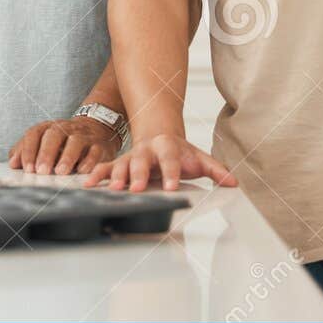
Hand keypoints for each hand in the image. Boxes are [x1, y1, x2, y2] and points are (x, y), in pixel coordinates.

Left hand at [9, 117, 121, 175]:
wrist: (95, 128)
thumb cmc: (63, 140)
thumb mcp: (42, 142)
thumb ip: (25, 150)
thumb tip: (13, 163)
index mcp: (48, 127)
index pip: (35, 134)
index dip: (29, 150)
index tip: (27, 168)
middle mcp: (65, 128)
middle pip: (54, 135)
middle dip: (46, 153)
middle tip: (41, 171)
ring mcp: (83, 136)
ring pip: (75, 142)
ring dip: (67, 157)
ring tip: (60, 172)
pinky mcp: (99, 145)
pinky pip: (95, 151)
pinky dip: (89, 161)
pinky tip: (81, 171)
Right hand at [83, 132, 237, 191]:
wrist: (158, 133)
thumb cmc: (179, 151)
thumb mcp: (199, 158)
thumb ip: (216, 170)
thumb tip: (234, 182)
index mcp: (167, 147)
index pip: (170, 160)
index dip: (171, 173)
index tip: (172, 188)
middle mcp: (146, 151)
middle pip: (141, 162)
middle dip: (139, 175)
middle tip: (138, 189)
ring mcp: (130, 156)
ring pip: (121, 164)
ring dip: (115, 176)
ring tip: (113, 189)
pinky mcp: (118, 163)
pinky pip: (104, 168)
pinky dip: (96, 175)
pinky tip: (88, 185)